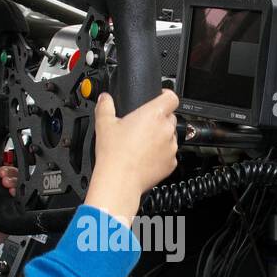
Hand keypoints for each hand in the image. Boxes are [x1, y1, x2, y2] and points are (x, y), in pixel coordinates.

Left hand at [0, 164, 13, 273]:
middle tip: (3, 178)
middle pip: (12, 176)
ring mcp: (7, 202)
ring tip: (9, 187)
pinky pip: (23, 203)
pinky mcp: (14, 212)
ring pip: (18, 187)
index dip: (2, 167)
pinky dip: (22, 198)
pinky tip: (16, 196)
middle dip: (11, 173)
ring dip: (17, 183)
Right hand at [85, 89, 178, 226]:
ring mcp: (171, 147)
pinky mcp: (171, 163)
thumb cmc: (114, 153)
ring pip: (170, 136)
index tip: (160, 98)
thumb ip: (105, 105)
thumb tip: (105, 99)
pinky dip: (161, 154)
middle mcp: (166, 129)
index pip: (172, 97)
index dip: (166, 95)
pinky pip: (169, 154)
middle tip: (143, 127)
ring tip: (142, 145)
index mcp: (153, 114)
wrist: (120, 180)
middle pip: (170, 117)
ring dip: (160, 138)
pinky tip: (145, 157)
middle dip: (159, 120)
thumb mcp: (104, 124)